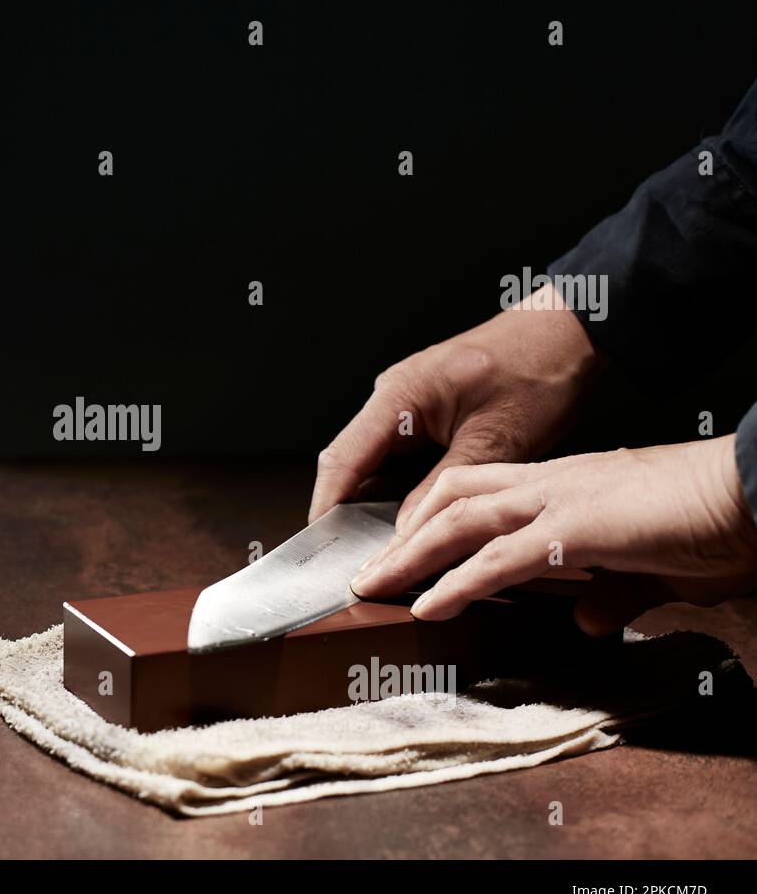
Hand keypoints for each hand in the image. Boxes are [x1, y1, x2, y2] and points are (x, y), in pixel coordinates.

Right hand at [309, 283, 602, 526]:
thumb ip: (442, 490)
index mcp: (399, 396)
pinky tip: (412, 521)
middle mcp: (393, 397)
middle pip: (350, 465)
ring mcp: (407, 405)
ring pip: (374, 466)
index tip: (321, 550)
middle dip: (347, 514)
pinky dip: (400, 491)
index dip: (326, 508)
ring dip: (375, 505)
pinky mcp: (426, 414)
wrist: (571, 333)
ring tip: (383, 549)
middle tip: (356, 560)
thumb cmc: (539, 371)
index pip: (342, 460)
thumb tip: (405, 534)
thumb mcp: (494, 441)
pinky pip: (399, 460)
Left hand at [349, 436, 756, 634]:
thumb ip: (613, 591)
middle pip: (451, 500)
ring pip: (460, 521)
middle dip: (402, 536)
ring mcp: (561, 499)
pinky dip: (456, 584)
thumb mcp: (654, 568)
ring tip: (374, 589)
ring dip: (409, 557)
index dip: (433, 521)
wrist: (756, 489)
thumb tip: (586, 620)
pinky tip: (427, 607)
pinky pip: (499, 559)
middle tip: (368, 573)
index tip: (401, 554)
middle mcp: (553, 483)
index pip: (479, 495)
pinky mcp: (577, 529)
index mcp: (566, 485)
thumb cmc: (715, 524)